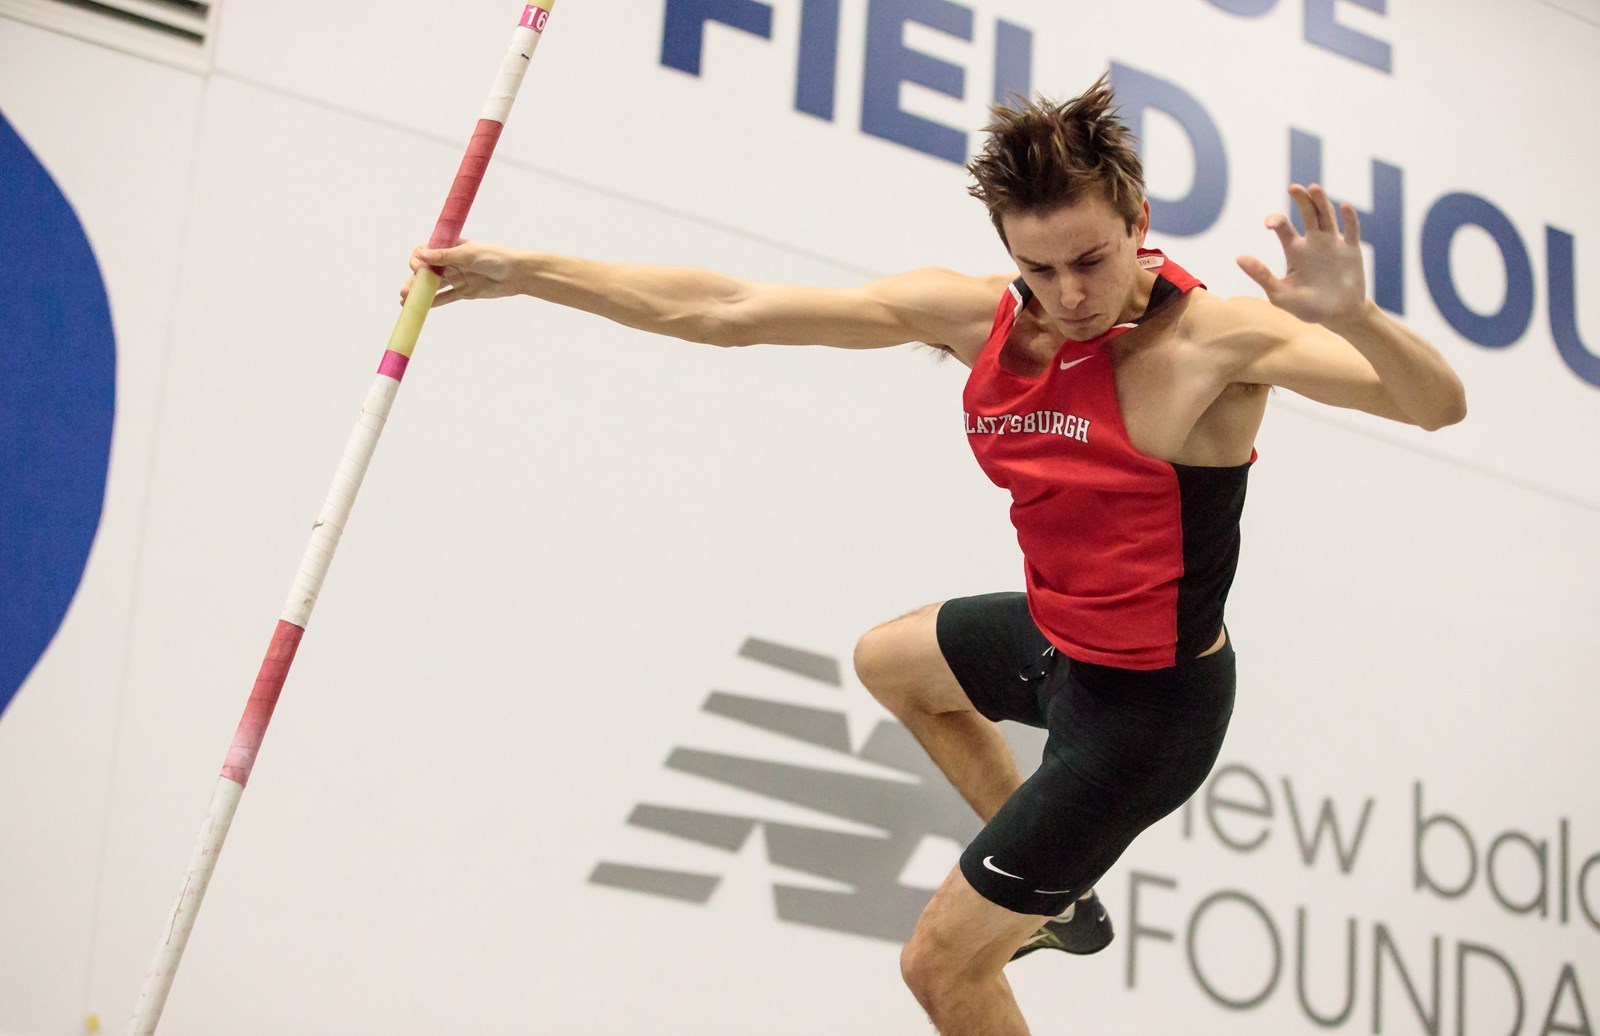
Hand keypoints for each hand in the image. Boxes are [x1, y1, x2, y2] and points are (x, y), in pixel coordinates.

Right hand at [399, 240, 523, 306]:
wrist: (517, 273)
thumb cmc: (496, 257)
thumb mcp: (469, 254)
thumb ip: (445, 256)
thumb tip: (422, 256)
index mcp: (451, 247)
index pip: (427, 251)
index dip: (418, 259)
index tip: (416, 267)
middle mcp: (452, 262)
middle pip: (427, 271)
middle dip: (415, 281)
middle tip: (405, 292)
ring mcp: (458, 277)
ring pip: (434, 286)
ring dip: (420, 293)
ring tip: (406, 302)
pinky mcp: (465, 291)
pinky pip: (446, 297)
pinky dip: (434, 302)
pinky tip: (421, 308)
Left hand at [1237, 184, 1366, 325]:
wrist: (1338, 317)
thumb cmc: (1307, 307)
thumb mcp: (1280, 294)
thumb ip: (1261, 275)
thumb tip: (1238, 257)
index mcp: (1294, 250)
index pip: (1284, 227)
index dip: (1276, 220)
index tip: (1269, 223)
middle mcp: (1313, 242)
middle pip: (1307, 213)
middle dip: (1301, 200)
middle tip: (1293, 187)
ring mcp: (1333, 244)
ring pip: (1327, 216)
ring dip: (1321, 202)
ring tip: (1313, 188)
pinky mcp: (1351, 250)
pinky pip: (1351, 230)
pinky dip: (1349, 218)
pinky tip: (1344, 206)